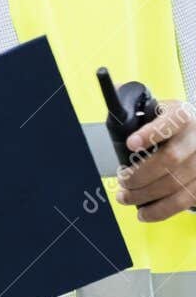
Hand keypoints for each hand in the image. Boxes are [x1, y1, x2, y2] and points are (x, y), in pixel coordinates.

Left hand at [115, 100, 195, 221]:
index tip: (130, 144)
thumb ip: (135, 101)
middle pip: (169, 159)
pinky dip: (161, 210)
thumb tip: (111, 84)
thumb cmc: (175, 124)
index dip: (150, 134)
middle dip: (139, 174)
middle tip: (121, 181)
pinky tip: (144, 212)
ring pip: (176, 184)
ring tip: (125, 197)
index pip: (171, 122)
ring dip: (145, 195)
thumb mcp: (160, 108)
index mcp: (184, 116)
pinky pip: (185, 201)